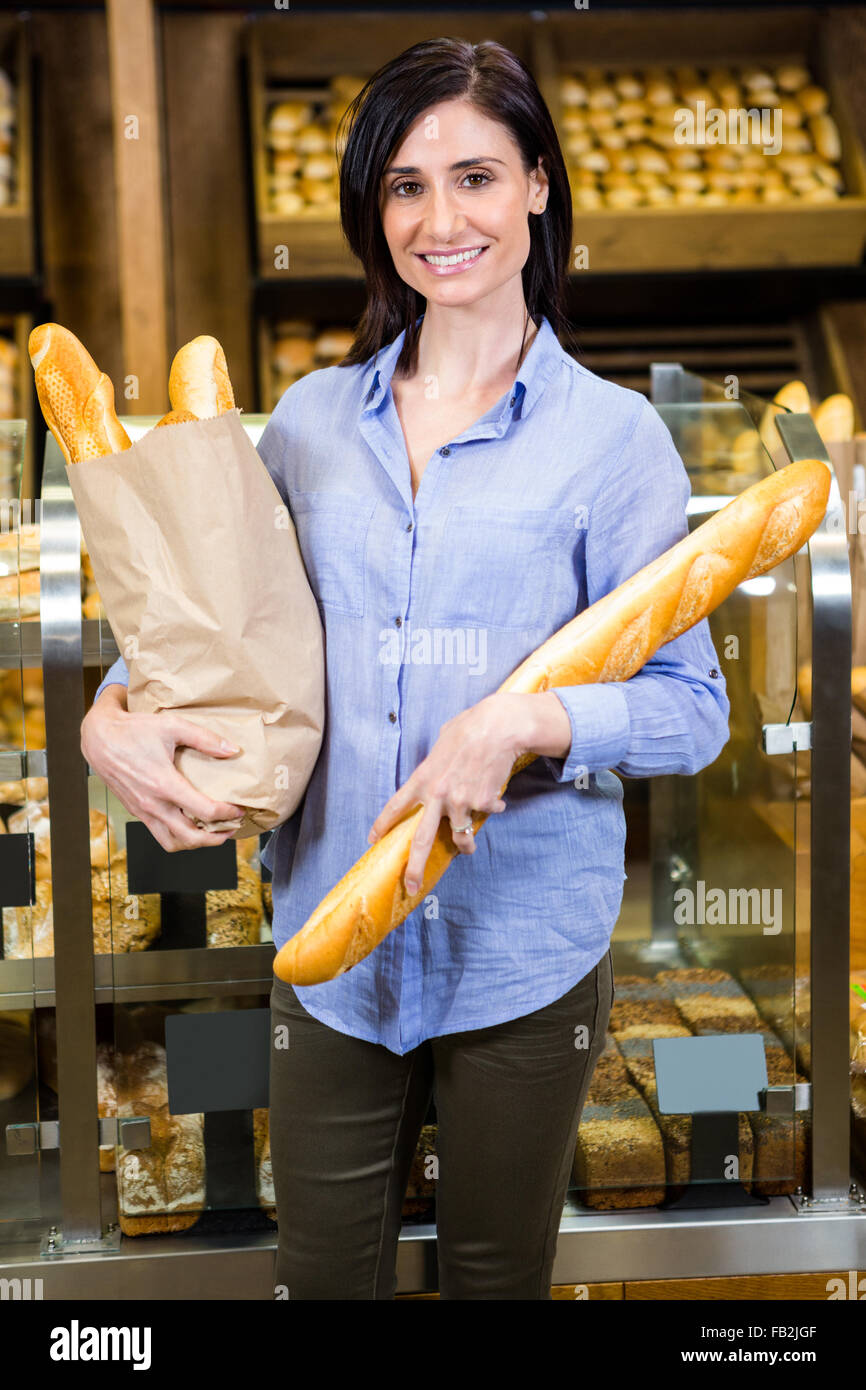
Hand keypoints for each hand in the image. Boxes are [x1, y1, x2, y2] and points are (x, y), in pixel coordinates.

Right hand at [81, 688, 245, 852]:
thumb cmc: (134, 730)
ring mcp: (143, 811)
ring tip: (212, 833)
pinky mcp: (136, 811)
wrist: (99, 738)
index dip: (227, 814)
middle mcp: (153, 804)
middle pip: (190, 838)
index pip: (204, 811)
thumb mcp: (172, 726)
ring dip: (195, 843)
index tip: (239, 809)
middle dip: (216, 838)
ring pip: (172, 843)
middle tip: (232, 828)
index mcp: (164, 784)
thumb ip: (205, 738)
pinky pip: (159, 834)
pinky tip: (189, 823)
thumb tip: (232, 749)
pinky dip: (178, 836)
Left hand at [366, 692, 534, 894]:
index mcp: (422, 779)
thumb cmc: (469, 728)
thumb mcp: (441, 745)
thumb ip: (433, 766)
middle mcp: (438, 795)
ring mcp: (461, 802)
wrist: (497, 727)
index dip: (382, 825)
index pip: (395, 806)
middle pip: (421, 840)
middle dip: (415, 868)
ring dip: (466, 845)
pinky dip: (494, 807)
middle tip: (412, 886)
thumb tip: (435, 775)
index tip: (372, 840)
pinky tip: (496, 795)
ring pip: (461, 838)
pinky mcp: (483, 803)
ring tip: (469, 847)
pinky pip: (488, 813)